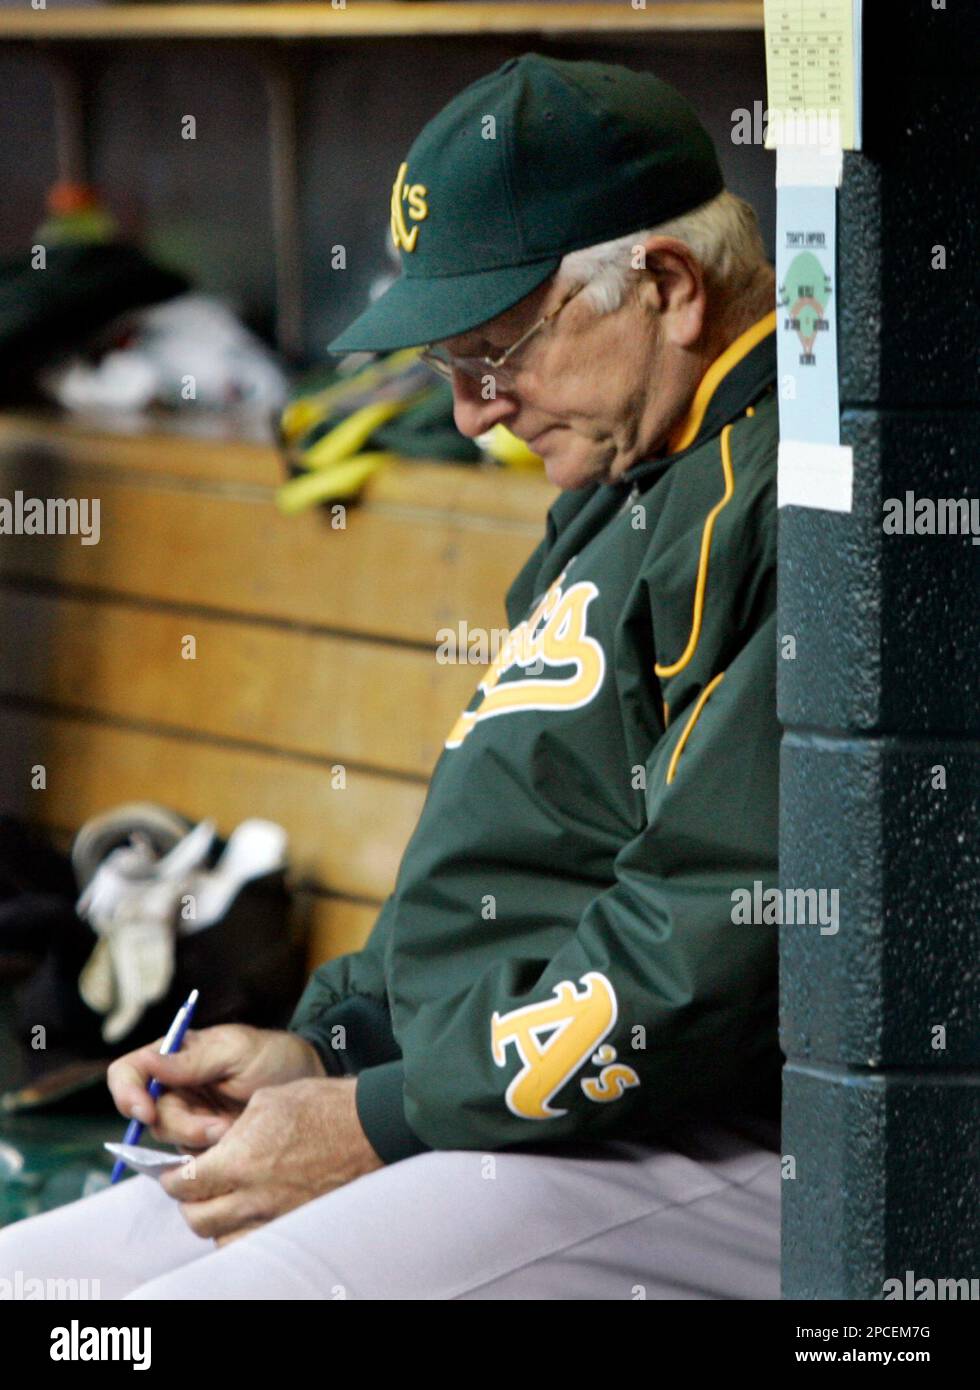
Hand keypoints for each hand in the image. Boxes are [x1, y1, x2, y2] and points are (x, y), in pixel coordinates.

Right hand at [107, 1025, 326, 1149]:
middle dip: (183, 1126)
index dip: (127, 1093)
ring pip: (170, 1141)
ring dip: (200, 1142)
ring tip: (235, 1130)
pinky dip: (209, 1157)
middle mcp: (174, 1088)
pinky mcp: (205, 1144)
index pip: (128, 1073)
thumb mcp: (237, 1051)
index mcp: (175, 1056)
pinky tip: (234, 1144)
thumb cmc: (274, 1057)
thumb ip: (192, 1060)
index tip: (148, 1111)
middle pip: (149, 1116)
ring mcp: (189, 1117)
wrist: (310, 1085)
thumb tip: (147, 1062)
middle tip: (219, 1128)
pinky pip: (190, 1159)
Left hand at [158, 1076, 383, 1244]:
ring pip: (221, 1238)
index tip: (172, 1172)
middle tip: (192, 1187)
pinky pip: (253, 1244)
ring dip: (214, 1220)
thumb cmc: (322, 1106)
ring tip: (221, 1201)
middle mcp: (251, 1197)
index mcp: (238, 1161)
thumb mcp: (266, 1100)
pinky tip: (247, 1216)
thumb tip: (213, 1144)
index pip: (183, 1183)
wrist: (369, 1127)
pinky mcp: (296, 1225)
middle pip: (197, 1217)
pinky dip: (241, 1234)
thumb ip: (231, 1129)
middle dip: (188, 1201)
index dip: (170, 1177)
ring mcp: (275, 1217)